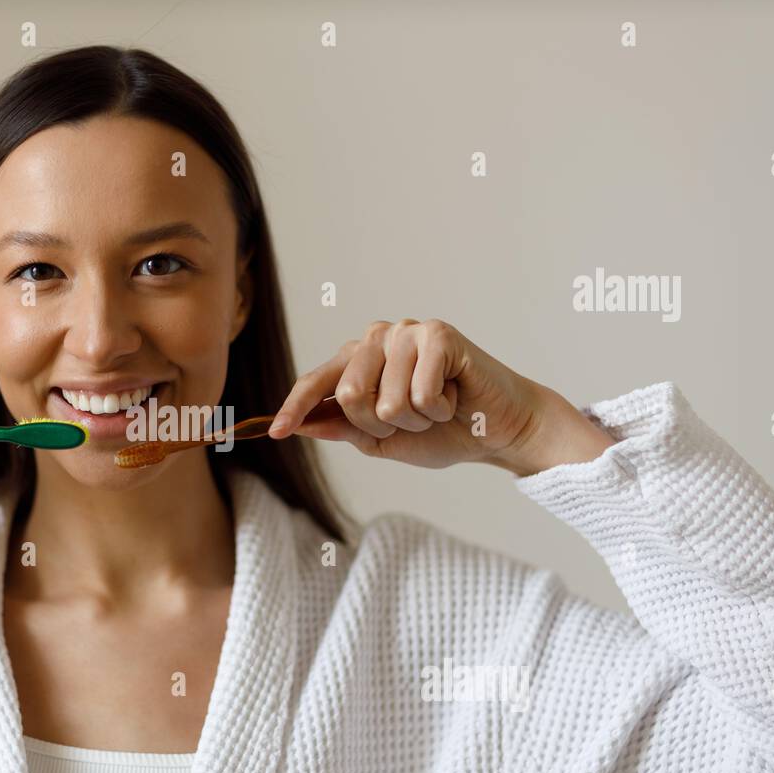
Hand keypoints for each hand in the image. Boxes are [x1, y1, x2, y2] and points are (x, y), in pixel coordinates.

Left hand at [268, 319, 615, 475]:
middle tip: (415, 420)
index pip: (317, 381)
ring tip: (437, 408)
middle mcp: (378, 338)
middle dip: (383, 426)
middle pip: (351, 396)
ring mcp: (407, 332)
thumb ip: (344, 428)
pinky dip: (438, 409)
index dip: (295, 408)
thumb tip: (302, 424)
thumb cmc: (443, 431)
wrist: (499, 430)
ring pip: (386, 401)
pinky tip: (454, 397)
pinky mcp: (439, 334)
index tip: (274, 433)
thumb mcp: (383, 440)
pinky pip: (418, 393)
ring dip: (416, 420)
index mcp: (359, 359)